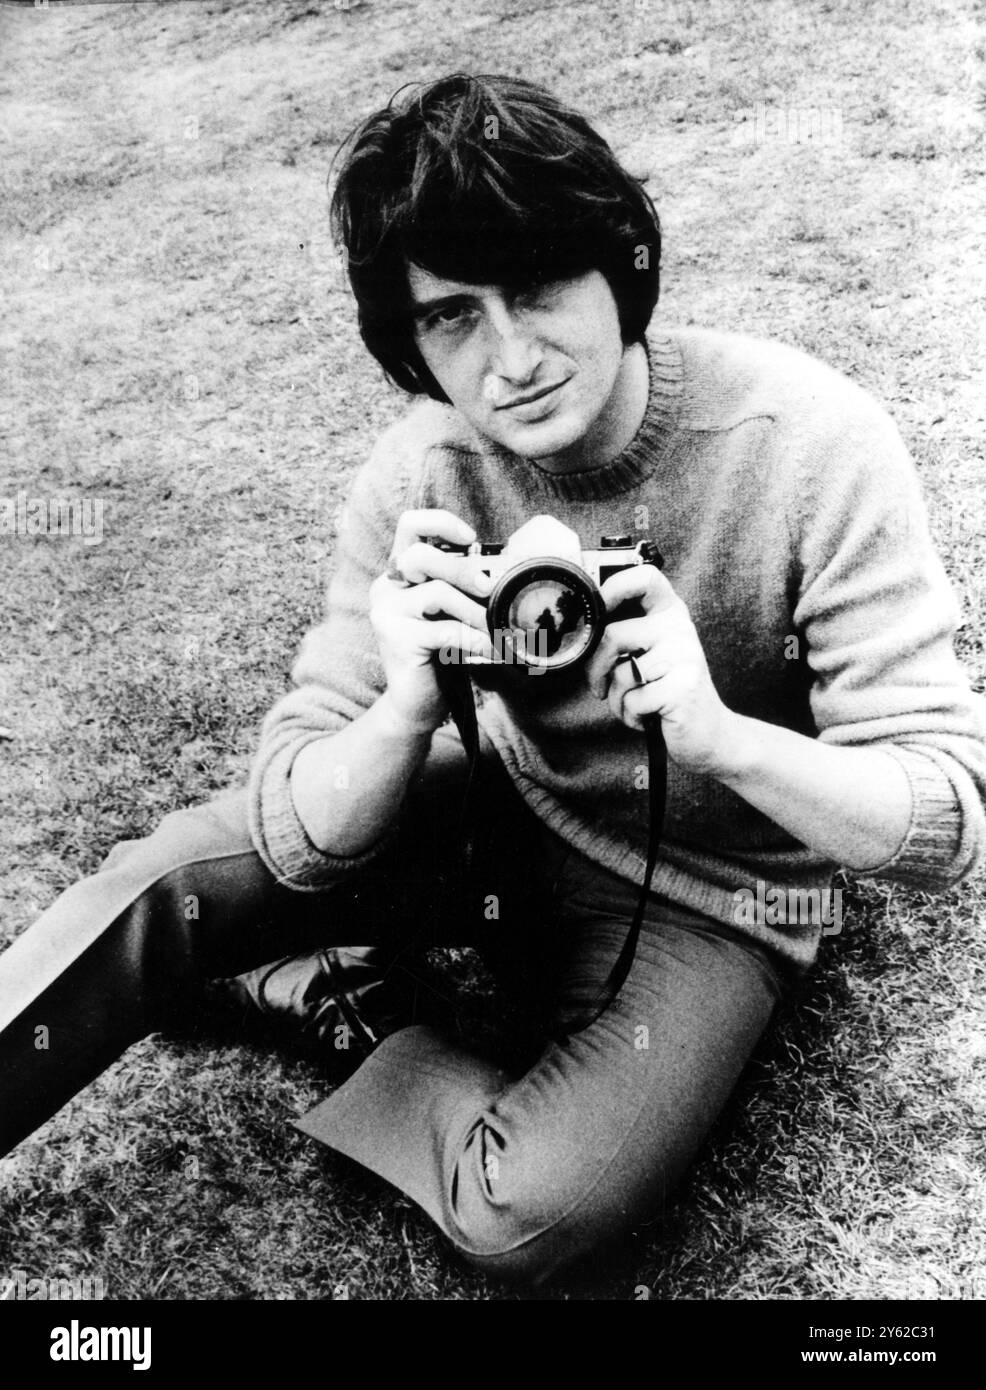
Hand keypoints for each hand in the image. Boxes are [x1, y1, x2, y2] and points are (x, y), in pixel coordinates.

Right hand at [370, 509, 496, 734]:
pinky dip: (475, 639)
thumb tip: (500, 563)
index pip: (410, 525)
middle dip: (463, 570)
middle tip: (490, 590)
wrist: (417, 703)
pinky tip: (489, 650)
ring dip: (474, 611)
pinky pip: (445, 630)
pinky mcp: (396, 639)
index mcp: (399, 572)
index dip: (441, 523)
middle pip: (421, 555)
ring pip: (436, 592)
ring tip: (493, 629)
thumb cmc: (441, 652)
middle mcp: (386, 587)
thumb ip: (461, 584)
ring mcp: (386, 612)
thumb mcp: (452, 610)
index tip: (471, 539)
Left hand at [584, 565, 738, 776]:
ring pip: (622, 673)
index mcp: (670, 613)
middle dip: (596, 668)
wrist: (709, 734)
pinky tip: (648, 718)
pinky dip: (631, 716)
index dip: (614, 586)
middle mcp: (680, 629)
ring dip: (616, 700)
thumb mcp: (649, 655)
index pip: (645, 577)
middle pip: (615, 635)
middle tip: (599, 686)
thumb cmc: (667, 692)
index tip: (598, 611)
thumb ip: (625, 636)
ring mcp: (684, 657)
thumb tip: (580, 627)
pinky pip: (634, 700)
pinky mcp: (683, 688)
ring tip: (634, 706)